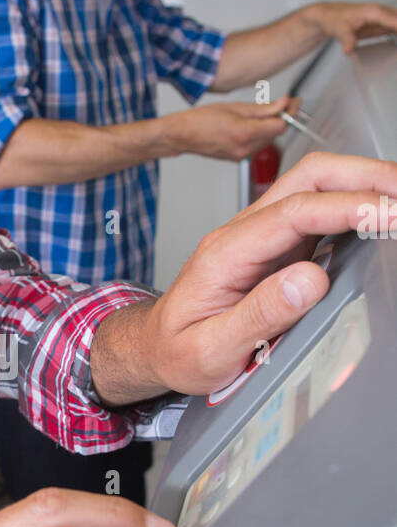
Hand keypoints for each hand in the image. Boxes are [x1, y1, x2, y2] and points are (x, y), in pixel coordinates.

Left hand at [142, 150, 396, 394]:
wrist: (154, 348)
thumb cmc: (177, 350)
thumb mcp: (210, 348)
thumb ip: (259, 315)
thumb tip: (310, 280)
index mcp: (226, 251)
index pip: (295, 212)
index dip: (347, 208)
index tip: (389, 214)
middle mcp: (243, 232)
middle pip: (308, 178)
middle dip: (364, 176)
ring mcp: (261, 235)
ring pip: (315, 186)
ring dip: (363, 184)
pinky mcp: (276, 247)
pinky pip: (318, 212)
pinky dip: (354, 206)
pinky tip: (380, 218)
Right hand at [172, 95, 299, 161]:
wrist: (183, 136)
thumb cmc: (201, 119)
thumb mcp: (235, 107)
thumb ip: (263, 108)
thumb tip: (283, 105)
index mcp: (244, 133)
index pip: (280, 126)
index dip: (289, 113)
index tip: (294, 102)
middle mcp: (245, 148)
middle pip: (275, 133)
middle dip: (281, 118)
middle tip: (284, 103)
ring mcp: (241, 155)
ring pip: (267, 140)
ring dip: (270, 126)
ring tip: (264, 112)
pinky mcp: (238, 158)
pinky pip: (256, 145)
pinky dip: (259, 134)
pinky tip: (251, 125)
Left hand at [311, 0, 396, 52]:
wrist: (327, 17)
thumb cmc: (334, 18)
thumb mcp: (339, 30)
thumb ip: (347, 39)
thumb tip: (349, 49)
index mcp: (373, 11)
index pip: (393, 19)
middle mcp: (380, 12)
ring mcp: (382, 18)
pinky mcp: (381, 25)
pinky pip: (396, 28)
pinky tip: (396, 41)